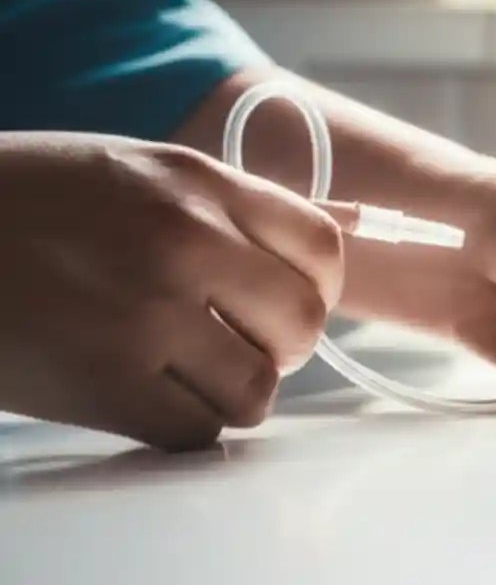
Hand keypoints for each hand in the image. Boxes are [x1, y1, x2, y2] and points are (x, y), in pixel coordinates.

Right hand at [0, 133, 342, 449]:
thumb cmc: (29, 204)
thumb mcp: (139, 169)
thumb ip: (240, 204)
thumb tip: (358, 226)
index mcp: (196, 181)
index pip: (324, 247)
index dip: (317, 285)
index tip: (288, 298)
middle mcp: (183, 240)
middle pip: (302, 323)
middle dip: (279, 343)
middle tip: (236, 340)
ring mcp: (145, 313)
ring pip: (258, 389)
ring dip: (231, 390)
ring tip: (186, 367)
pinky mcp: (103, 384)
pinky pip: (198, 431)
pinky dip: (182, 422)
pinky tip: (146, 392)